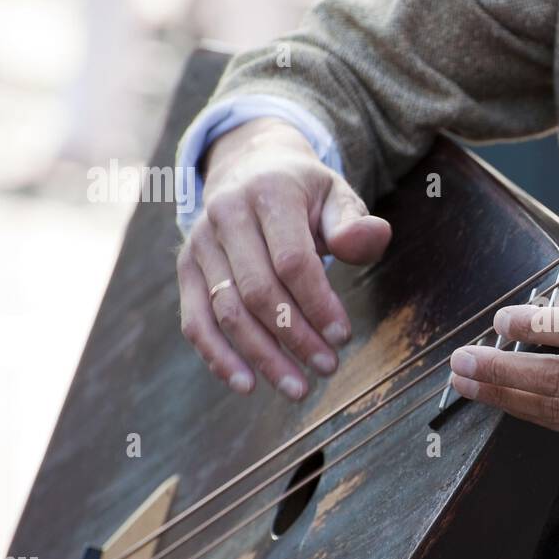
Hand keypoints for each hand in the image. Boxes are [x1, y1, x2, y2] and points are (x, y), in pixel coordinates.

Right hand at [176, 118, 391, 399]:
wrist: (251, 169)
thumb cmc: (305, 194)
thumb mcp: (336, 196)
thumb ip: (355, 223)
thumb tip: (372, 238)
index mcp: (268, 193)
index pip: (292, 260)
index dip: (318, 304)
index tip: (342, 337)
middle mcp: (225, 215)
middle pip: (258, 291)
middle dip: (295, 337)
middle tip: (328, 367)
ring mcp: (199, 243)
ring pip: (227, 312)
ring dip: (263, 357)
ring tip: (298, 389)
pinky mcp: (186, 269)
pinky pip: (195, 321)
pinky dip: (218, 357)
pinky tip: (247, 384)